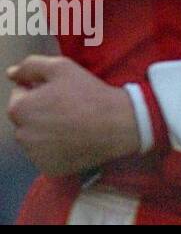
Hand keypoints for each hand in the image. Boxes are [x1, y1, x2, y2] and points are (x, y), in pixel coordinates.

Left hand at [6, 55, 140, 175]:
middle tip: (69, 106)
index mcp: (19, 109)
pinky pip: (47, 155)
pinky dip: (57, 148)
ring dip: (47, 130)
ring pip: (35, 138)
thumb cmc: (88, 93)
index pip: (20, 94)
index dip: (41, 89)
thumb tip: (11, 73)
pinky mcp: (49, 168)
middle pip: (27, 118)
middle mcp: (20, 135)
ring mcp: (34, 155)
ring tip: (74, 124)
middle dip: (41, 111)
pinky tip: (75, 139)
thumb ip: (31, 66)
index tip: (62, 91)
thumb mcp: (61, 67)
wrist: (117, 125)